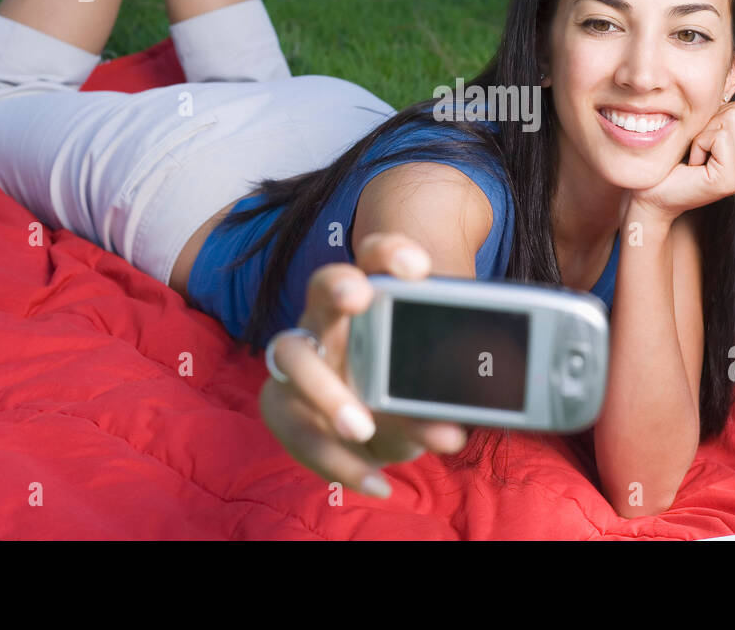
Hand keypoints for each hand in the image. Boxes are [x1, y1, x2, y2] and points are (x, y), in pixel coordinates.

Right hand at [257, 232, 467, 498]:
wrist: (370, 432)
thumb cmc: (401, 395)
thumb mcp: (425, 398)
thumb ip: (436, 407)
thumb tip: (452, 429)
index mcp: (371, 301)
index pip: (375, 258)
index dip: (390, 253)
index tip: (418, 268)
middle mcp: (329, 321)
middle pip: (322, 286)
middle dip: (340, 286)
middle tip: (360, 297)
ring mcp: (302, 360)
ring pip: (293, 354)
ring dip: (325, 389)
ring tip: (360, 427)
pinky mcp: (283, 403)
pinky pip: (295, 425)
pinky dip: (335, 460)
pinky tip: (374, 481)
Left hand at [628, 97, 734, 223]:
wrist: (651, 197)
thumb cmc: (672, 161)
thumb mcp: (703, 130)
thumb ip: (725, 112)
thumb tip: (734, 69)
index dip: (720, 115)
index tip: (704, 141)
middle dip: (712, 123)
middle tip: (698, 151)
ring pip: (731, 118)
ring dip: (704, 133)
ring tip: (695, 157)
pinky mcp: (730, 179)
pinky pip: (719, 134)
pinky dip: (699, 143)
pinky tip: (693, 164)